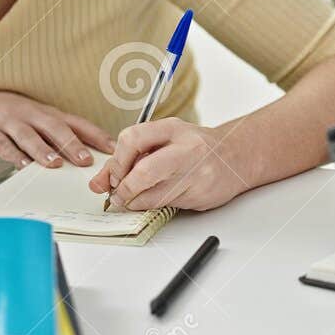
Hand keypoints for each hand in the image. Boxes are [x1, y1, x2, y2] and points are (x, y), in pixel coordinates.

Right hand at [0, 90, 113, 168]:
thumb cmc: (8, 113)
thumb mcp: (37, 118)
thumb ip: (60, 133)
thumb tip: (91, 155)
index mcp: (46, 113)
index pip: (76, 122)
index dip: (96, 135)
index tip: (113, 149)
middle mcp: (30, 115)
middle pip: (54, 127)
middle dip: (72, 144)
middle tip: (85, 160)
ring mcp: (8, 121)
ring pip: (28, 136)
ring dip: (43, 150)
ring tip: (55, 164)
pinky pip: (0, 144)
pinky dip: (11, 155)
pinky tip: (21, 165)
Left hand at [86, 119, 246, 211]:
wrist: (236, 156)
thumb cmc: (195, 148)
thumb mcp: (164, 141)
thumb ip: (131, 157)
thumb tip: (99, 182)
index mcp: (172, 128)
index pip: (132, 139)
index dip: (117, 162)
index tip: (113, 175)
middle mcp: (186, 147)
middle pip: (144, 171)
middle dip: (125, 189)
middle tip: (118, 195)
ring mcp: (196, 171)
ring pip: (154, 195)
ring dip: (137, 202)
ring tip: (136, 198)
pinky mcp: (201, 193)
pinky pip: (167, 205)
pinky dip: (155, 206)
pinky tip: (160, 197)